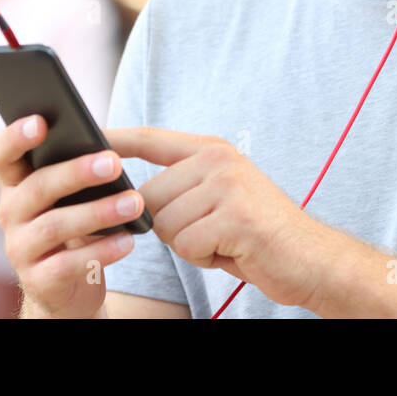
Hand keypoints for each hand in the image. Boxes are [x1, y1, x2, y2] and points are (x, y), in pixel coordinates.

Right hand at [0, 115, 145, 318]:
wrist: (68, 287)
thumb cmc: (74, 223)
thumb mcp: (70, 195)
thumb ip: (75, 168)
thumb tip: (107, 148)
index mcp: (16, 183)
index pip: (1, 154)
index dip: (15, 137)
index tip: (41, 121)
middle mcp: (10, 213)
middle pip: (37, 187)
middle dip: (76, 173)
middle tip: (114, 163)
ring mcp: (20, 249)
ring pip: (54, 226)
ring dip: (97, 212)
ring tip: (134, 203)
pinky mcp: (37, 281)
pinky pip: (67, 265)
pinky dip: (101, 251)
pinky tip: (127, 241)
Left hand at [107, 126, 323, 308]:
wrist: (309, 258)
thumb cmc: (255, 234)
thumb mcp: (218, 196)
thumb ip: (181, 186)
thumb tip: (129, 195)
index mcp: (212, 150)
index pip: (152, 138)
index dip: (117, 140)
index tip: (87, 137)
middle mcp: (218, 160)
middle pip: (150, 196)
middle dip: (170, 226)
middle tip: (210, 232)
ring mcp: (228, 185)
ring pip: (166, 224)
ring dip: (189, 244)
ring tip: (224, 240)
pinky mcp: (234, 216)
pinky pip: (187, 244)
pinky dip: (204, 257)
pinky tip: (232, 250)